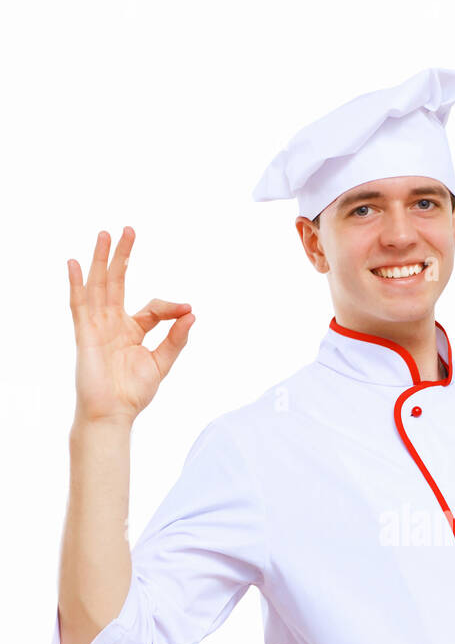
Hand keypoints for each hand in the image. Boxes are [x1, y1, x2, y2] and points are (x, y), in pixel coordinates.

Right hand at [68, 227, 194, 424]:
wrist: (113, 414)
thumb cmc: (133, 393)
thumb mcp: (162, 363)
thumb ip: (176, 339)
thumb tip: (192, 313)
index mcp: (132, 330)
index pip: (152, 307)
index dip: (169, 306)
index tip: (186, 309)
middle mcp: (113, 323)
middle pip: (117, 282)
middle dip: (123, 256)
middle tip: (128, 229)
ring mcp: (97, 326)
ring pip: (99, 286)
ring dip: (101, 260)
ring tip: (105, 234)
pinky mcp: (84, 334)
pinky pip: (79, 304)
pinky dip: (76, 284)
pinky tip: (74, 263)